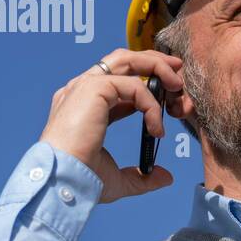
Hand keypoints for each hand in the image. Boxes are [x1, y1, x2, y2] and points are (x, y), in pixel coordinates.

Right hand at [39, 49, 185, 203]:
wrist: (63, 180)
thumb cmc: (81, 180)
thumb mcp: (117, 180)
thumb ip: (141, 177)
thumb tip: (165, 177)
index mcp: (83, 105)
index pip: (117, 81)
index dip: (145, 85)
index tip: (167, 95)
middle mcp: (81, 90)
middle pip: (121, 59)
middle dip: (152, 61)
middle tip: (177, 74)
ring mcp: (85, 85)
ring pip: (126, 59)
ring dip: (156, 66)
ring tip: (176, 85)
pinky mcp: (93, 88)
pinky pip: (134, 86)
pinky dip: (151, 104)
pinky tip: (156, 128)